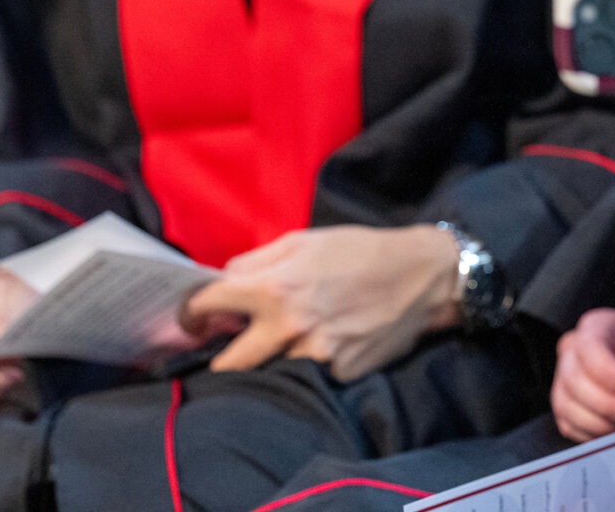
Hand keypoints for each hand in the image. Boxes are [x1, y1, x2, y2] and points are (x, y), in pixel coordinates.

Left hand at [181, 224, 462, 381]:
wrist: (422, 275)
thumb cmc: (360, 250)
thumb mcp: (305, 239)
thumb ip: (257, 260)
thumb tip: (224, 282)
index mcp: (274, 288)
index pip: (209, 306)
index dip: (192, 313)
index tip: (192, 320)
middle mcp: (289, 327)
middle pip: (230, 365)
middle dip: (224, 357)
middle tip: (231, 348)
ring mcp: (315, 356)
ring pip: (273, 371)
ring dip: (274, 360)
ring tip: (292, 340)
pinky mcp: (340, 374)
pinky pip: (312, 375)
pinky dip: (313, 363)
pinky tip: (331, 342)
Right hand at [551, 310, 614, 442]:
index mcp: (599, 325)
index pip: (590, 350)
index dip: (609, 376)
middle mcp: (575, 347)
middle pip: (575, 381)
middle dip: (610, 405)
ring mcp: (566, 376)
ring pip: (567, 406)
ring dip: (602, 424)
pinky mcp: (567, 403)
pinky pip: (569, 425)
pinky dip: (593, 434)